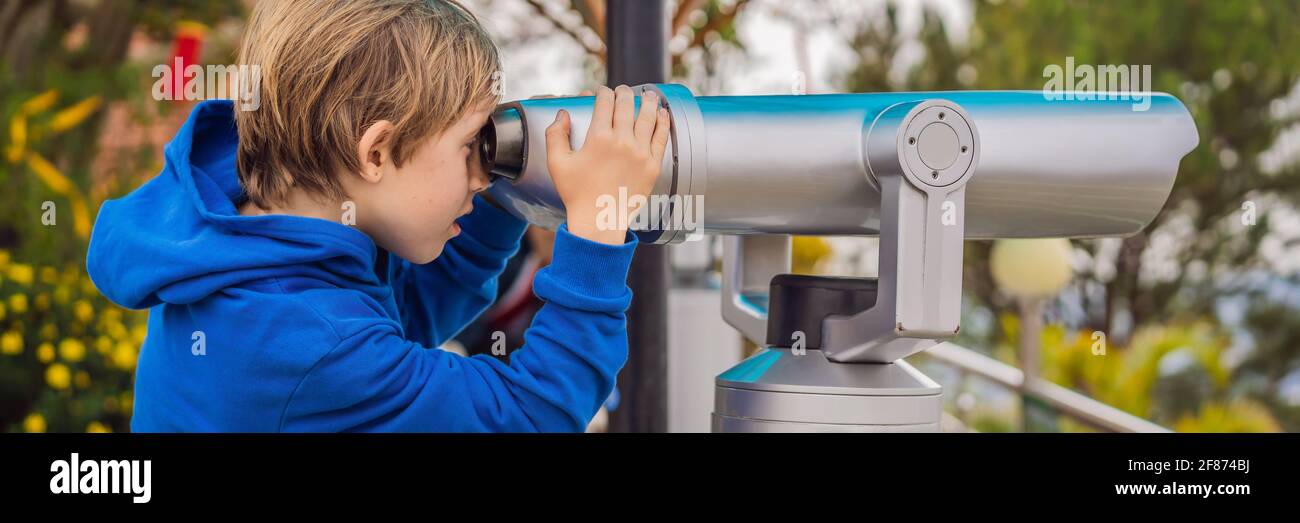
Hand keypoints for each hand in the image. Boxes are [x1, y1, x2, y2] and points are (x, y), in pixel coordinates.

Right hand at [544, 85, 670, 244]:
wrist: (600, 220)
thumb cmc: (577, 193)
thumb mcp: (557, 163)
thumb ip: (555, 134)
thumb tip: (562, 113)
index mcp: (599, 138)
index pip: (604, 103)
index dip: (603, 93)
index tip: (602, 91)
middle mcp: (622, 141)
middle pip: (627, 105)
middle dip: (624, 93)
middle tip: (623, 90)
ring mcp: (641, 153)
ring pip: (648, 117)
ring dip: (648, 102)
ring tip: (649, 94)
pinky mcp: (653, 165)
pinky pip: (661, 137)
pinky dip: (663, 122)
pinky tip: (663, 114)